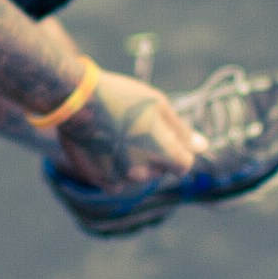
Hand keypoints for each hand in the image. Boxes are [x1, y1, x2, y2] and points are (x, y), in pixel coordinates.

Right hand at [50, 69, 200, 194]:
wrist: (75, 100)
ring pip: (137, 176)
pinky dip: (113, 169)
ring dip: (133, 161)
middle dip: (154, 154)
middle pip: (159, 169)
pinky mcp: (99, 180)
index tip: (163, 137)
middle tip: (133, 128)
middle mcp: (144, 171)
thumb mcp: (157, 105)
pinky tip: (103, 147)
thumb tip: (203, 146)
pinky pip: (115, 181)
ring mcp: (120, 178)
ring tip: (116, 133)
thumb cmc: (120, 97)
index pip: (184, 164)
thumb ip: (181, 130)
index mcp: (163, 153)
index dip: (177, 150)